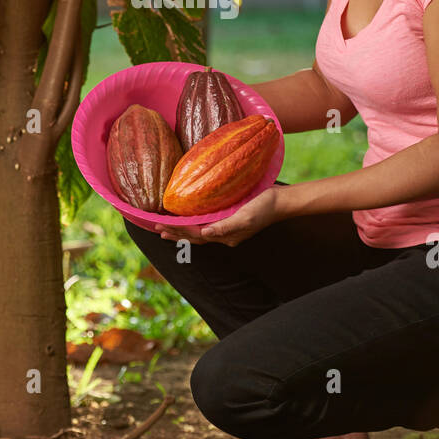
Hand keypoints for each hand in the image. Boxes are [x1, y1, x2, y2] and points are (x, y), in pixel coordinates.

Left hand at [157, 187, 278, 247]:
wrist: (280, 202)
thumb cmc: (264, 207)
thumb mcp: (245, 217)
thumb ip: (225, 227)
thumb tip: (205, 235)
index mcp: (226, 235)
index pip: (196, 234)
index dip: (178, 230)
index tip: (161, 226)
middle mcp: (225, 235)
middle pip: (195, 236)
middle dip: (176, 233)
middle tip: (158, 229)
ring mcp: (228, 228)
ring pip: (200, 232)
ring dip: (183, 230)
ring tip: (167, 229)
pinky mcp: (231, 219)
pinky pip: (208, 224)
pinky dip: (195, 224)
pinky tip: (191, 219)